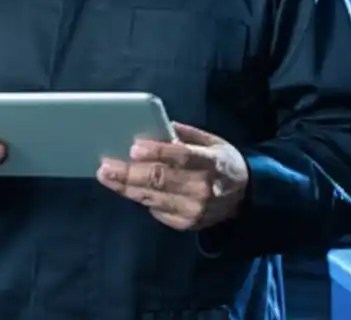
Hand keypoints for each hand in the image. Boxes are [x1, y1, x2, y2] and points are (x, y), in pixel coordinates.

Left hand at [97, 122, 248, 231]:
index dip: (157, 153)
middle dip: (129, 173)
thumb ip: (182, 136)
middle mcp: (203, 189)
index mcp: (211, 163)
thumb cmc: (220, 162)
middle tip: (106, 166)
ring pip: (153, 197)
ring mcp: (195, 210)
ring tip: (107, 176)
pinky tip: (126, 187)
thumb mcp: (210, 142)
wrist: (244, 196)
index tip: (133, 148)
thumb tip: (152, 127)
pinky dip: (140, 197)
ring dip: (126, 187)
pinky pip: (156, 210)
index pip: (181, 157)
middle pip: (160, 180)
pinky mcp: (187, 224)